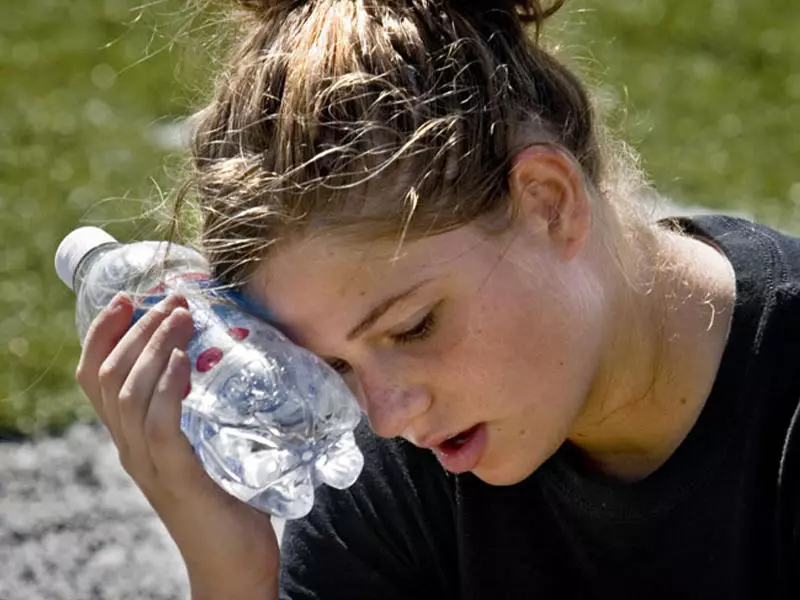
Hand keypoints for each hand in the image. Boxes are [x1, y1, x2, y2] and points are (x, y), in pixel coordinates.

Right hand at [75, 292, 279, 598]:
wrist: (234, 562)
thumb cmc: (228, 498)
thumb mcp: (206, 445)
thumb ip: (201, 411)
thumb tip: (223, 359)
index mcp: (133, 438)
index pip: (95, 378)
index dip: (103, 335)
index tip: (126, 299)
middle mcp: (130, 449)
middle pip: (110, 377)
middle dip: (137, 330)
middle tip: (171, 299)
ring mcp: (150, 465)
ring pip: (129, 395)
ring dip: (154, 349)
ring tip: (180, 318)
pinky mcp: (178, 478)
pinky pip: (159, 428)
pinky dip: (167, 390)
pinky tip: (185, 362)